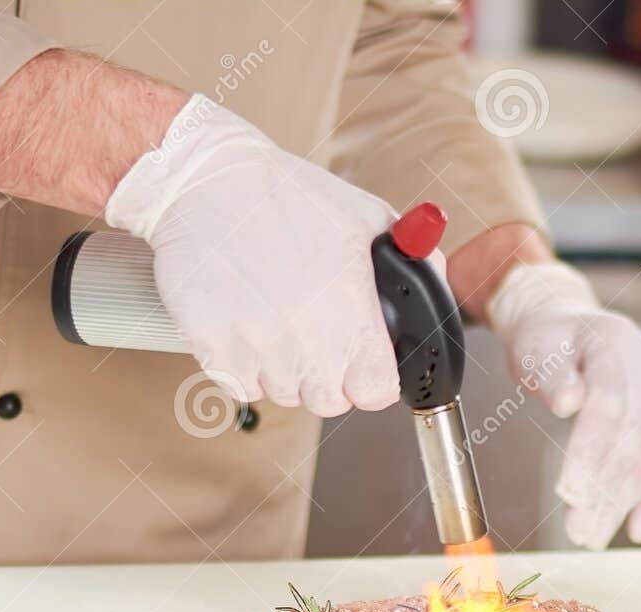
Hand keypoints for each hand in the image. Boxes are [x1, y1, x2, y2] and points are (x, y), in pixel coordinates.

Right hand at [106, 95, 399, 416]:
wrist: (203, 181)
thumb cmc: (287, 196)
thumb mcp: (368, 218)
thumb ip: (414, 262)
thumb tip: (437, 294)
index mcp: (351, 310)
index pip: (377, 392)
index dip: (374, 379)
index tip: (365, 363)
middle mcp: (306, 337)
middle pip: (330, 401)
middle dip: (330, 377)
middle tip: (317, 335)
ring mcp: (257, 347)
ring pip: (284, 395)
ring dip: (286, 371)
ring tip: (278, 318)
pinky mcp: (213, 350)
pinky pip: (241, 386)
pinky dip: (245, 367)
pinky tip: (247, 323)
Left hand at [488, 263, 640, 548]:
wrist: (568, 324)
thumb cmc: (546, 341)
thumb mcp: (536, 348)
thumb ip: (552, 375)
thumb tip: (569, 402)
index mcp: (615, 343)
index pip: (610, 403)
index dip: (591, 451)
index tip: (568, 493)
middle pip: (634, 437)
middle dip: (606, 490)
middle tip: (578, 532)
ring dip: (624, 502)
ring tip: (591, 536)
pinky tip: (636, 529)